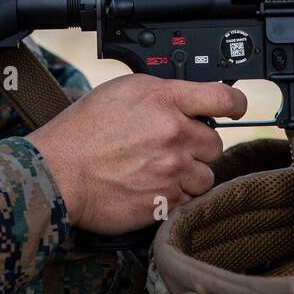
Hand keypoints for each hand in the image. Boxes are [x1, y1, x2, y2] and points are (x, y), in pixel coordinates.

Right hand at [27, 74, 246, 234]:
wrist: (58, 173)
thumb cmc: (81, 132)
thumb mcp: (121, 91)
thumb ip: (161, 93)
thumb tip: (187, 101)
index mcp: (164, 101)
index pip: (223, 97)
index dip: (235, 104)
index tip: (235, 109)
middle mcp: (174, 133)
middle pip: (216, 143)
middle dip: (198, 146)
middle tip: (172, 148)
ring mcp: (172, 170)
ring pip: (206, 176)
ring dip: (189, 175)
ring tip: (159, 171)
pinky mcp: (166, 202)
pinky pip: (187, 200)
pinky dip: (174, 197)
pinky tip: (151, 188)